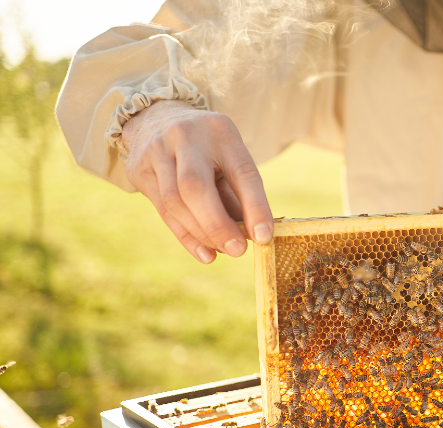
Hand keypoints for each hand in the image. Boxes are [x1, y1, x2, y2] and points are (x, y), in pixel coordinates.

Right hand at [123, 100, 272, 263]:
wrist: (157, 118)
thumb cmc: (207, 147)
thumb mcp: (229, 157)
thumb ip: (239, 193)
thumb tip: (253, 235)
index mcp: (220, 130)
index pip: (241, 172)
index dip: (255, 207)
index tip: (264, 237)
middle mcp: (185, 136)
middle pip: (196, 187)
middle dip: (218, 225)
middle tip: (238, 250)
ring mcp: (156, 151)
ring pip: (175, 202)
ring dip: (202, 233)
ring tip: (223, 250)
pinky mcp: (139, 170)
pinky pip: (163, 211)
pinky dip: (186, 236)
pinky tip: (205, 253)